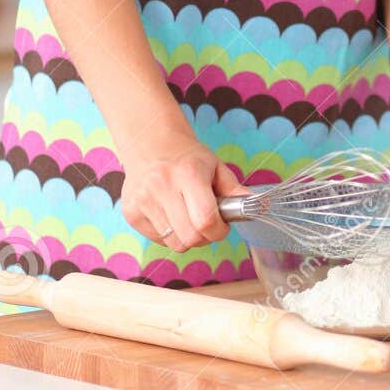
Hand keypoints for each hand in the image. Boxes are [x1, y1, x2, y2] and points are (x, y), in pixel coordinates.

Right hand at [120, 131, 244, 252]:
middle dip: (205, 237)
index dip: (219, 230)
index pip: (206, 219)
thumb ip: (234, 190)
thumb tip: (258, 206)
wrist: (151, 145)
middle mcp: (162, 187)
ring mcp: (143, 201)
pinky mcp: (131, 213)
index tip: (222, 224)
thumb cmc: (187, 158)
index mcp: (188, 173)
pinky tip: (171, 216)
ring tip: (189, 219)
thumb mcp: (215, 166)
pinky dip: (170, 235)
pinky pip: (159, 240)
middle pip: (190, 237)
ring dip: (187, 238)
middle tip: (207, 223)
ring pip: (174, 244)